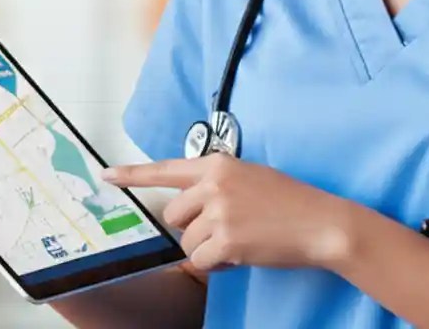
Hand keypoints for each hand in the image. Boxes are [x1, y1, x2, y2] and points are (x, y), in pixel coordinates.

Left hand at [102, 154, 354, 272]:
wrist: (321, 222)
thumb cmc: (291, 202)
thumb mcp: (251, 177)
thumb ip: (218, 184)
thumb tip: (191, 207)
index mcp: (218, 164)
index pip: (166, 169)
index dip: (133, 175)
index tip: (107, 176)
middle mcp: (214, 184)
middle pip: (173, 214)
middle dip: (192, 228)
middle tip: (223, 229)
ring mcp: (219, 212)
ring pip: (187, 241)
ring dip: (207, 248)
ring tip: (240, 239)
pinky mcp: (226, 240)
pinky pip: (202, 261)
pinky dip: (218, 264)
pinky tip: (242, 253)